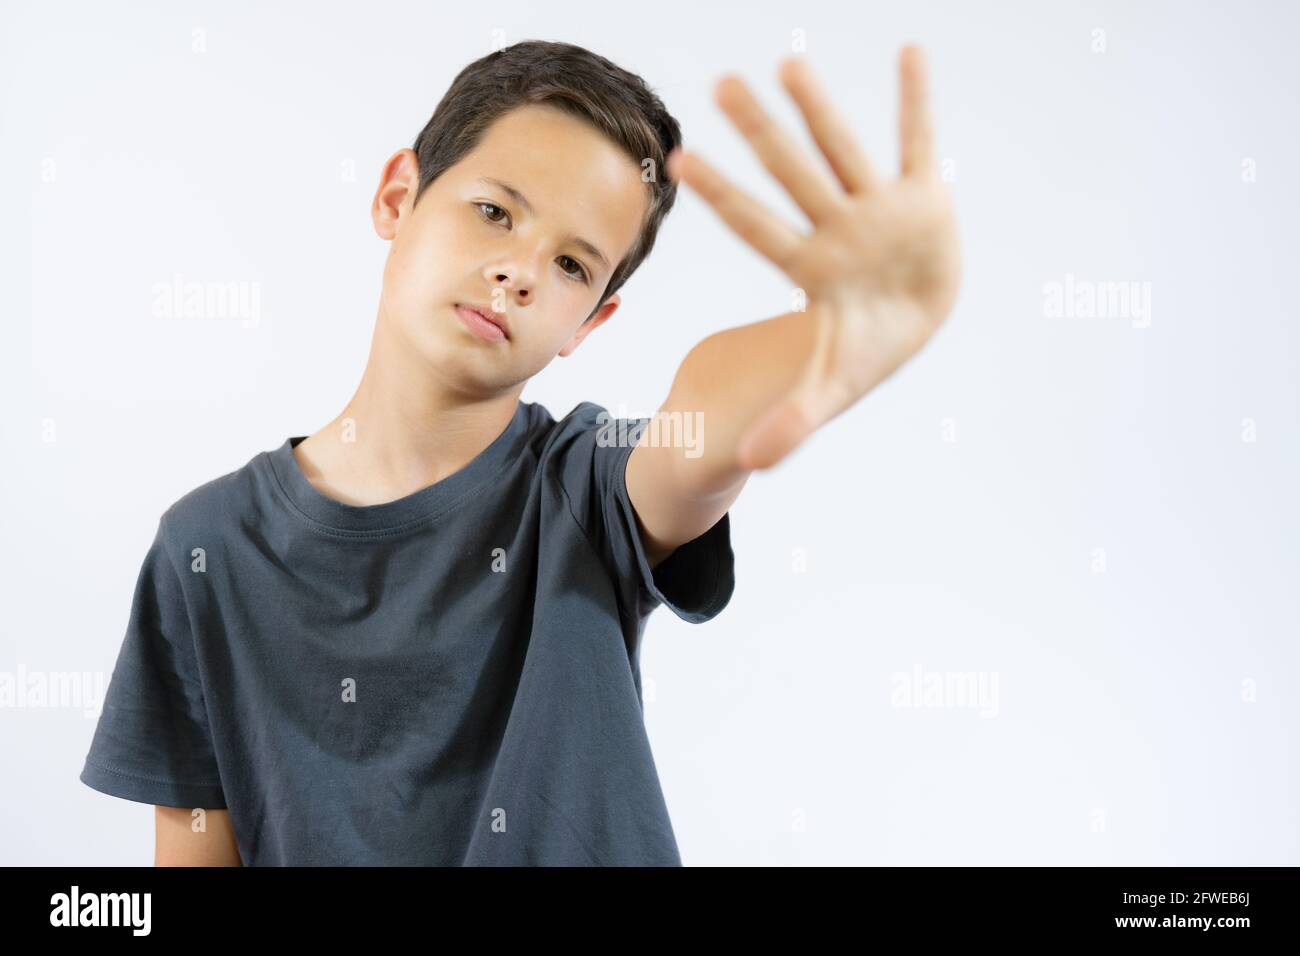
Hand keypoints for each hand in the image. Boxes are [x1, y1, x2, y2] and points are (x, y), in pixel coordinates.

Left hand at [666, 45, 960, 470]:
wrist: (912, 322)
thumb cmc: (862, 349)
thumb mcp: (830, 386)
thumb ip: (792, 421)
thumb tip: (750, 464)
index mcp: (811, 269)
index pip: (757, 228)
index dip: (723, 196)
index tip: (679, 162)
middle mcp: (837, 228)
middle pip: (793, 175)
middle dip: (762, 134)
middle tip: (722, 85)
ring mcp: (878, 209)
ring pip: (845, 151)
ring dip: (822, 109)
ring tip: (788, 61)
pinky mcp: (923, 198)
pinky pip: (918, 143)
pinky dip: (917, 102)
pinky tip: (909, 53)